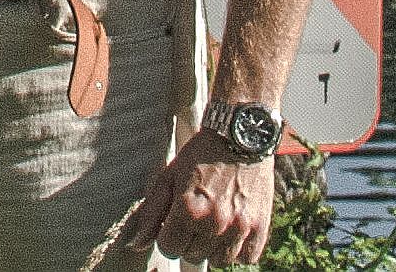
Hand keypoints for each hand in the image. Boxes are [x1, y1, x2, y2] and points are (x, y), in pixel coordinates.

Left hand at [136, 139, 278, 264]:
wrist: (240, 136)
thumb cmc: (201, 155)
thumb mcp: (169, 177)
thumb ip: (151, 212)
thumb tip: (135, 244)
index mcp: (188, 209)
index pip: (169, 248)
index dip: (169, 234)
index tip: (177, 219)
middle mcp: (214, 222)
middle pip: (192, 255)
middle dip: (190, 239)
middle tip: (198, 214)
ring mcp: (239, 227)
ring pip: (218, 261)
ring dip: (214, 246)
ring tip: (216, 222)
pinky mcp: (260, 227)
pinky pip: (246, 258)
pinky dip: (239, 249)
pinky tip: (233, 228)